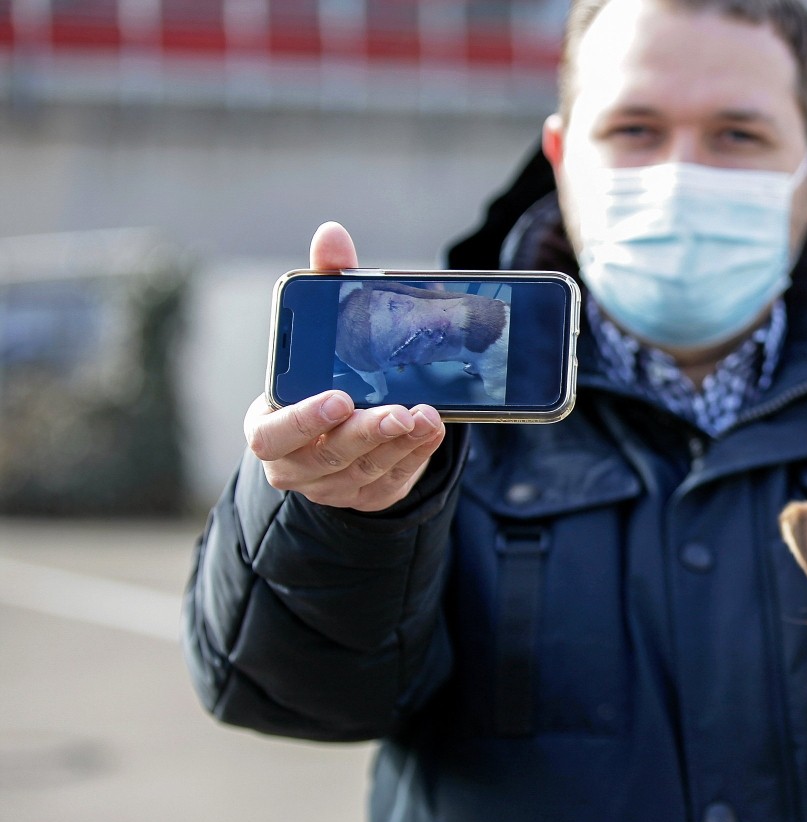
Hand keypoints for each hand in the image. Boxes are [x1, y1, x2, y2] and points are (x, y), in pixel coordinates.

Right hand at [244, 223, 447, 511]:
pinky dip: (414, 457)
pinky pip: (391, 483)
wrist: (337, 426)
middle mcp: (293, 464)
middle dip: (368, 433)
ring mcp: (330, 487)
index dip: (303, 419)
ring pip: (365, 471)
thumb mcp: (320, 328)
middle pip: (328, 456)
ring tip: (430, 416)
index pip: (273, 432)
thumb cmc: (319, 370)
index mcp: (268, 426)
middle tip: (403, 410)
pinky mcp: (366, 496)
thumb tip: (332, 234)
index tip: (339, 398)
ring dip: (401, 444)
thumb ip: (324, 284)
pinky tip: (433, 431)